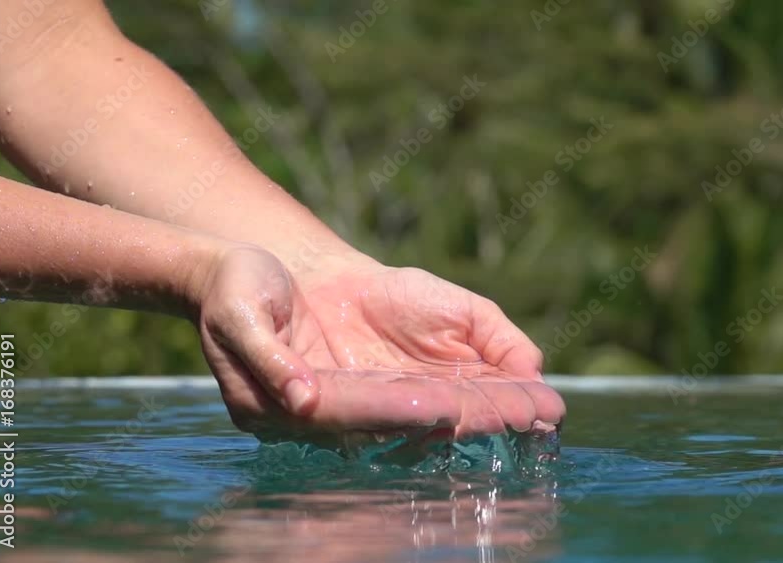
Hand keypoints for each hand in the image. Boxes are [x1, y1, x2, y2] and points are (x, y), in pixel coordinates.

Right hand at [194, 247, 564, 442]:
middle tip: (525, 418)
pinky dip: (487, 384)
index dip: (404, 410)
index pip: (357, 413)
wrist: (267, 269)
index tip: (450, 410)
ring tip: (543, 409)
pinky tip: (527, 391)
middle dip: (470, 419)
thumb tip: (305, 403)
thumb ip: (268, 359)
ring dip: (491, 408)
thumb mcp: (240, 315)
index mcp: (290, 405)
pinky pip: (444, 384)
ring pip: (437, 406)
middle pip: (411, 419)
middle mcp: (340, 412)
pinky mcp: (395, 376)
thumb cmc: (239, 288)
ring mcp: (371, 395)